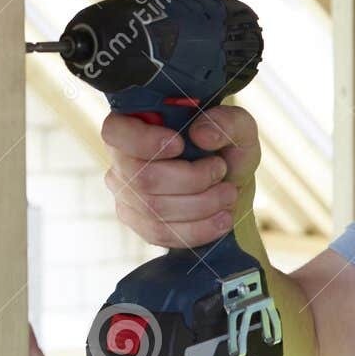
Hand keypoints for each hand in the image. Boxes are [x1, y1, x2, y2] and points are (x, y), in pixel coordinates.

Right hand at [100, 105, 259, 247]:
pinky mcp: (138, 222)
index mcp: (134, 124)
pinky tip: (220, 220)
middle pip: (142, 178)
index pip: (116, 132)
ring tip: (228, 194)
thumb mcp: (238, 127)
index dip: (143, 141)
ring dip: (200, 205)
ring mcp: (126, 194)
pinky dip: (197, 230)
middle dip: (191, 179)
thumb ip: (227, 122)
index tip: (180, 145)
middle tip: (221, 170)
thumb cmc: (226, 148)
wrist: (228, 183)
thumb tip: (201, 134)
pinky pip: (160, 233)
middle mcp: (121, 160)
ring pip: (154, 210)